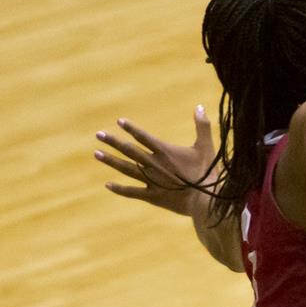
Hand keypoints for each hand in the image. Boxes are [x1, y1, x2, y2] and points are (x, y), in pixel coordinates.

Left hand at [95, 108, 217, 222]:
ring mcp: (152, 181)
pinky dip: (119, 189)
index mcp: (165, 152)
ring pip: (126, 169)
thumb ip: (202, 126)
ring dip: (111, 161)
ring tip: (97, 154)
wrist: (206, 200)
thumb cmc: (208, 174)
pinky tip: (108, 185)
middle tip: (98, 135)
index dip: (131, 128)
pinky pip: (132, 192)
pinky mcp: (153, 197)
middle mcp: (154, 165)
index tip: (119, 121)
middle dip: (113, 142)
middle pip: (129, 151)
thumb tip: (199, 106)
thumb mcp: (207, 147)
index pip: (143, 137)